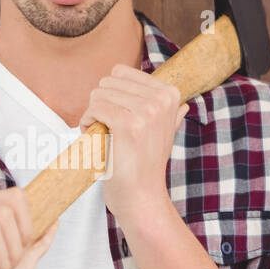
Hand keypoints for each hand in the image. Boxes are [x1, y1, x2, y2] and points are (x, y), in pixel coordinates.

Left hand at [77, 63, 186, 224]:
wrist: (141, 196)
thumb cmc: (146, 165)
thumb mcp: (165, 136)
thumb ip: (171, 116)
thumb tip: (182, 104)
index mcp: (170, 95)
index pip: (121, 72)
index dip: (111, 94)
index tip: (117, 116)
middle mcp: (160, 100)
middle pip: (107, 82)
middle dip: (100, 103)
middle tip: (106, 127)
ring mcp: (145, 111)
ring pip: (98, 93)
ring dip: (92, 114)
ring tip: (103, 134)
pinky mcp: (127, 124)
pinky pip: (94, 108)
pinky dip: (86, 122)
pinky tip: (95, 137)